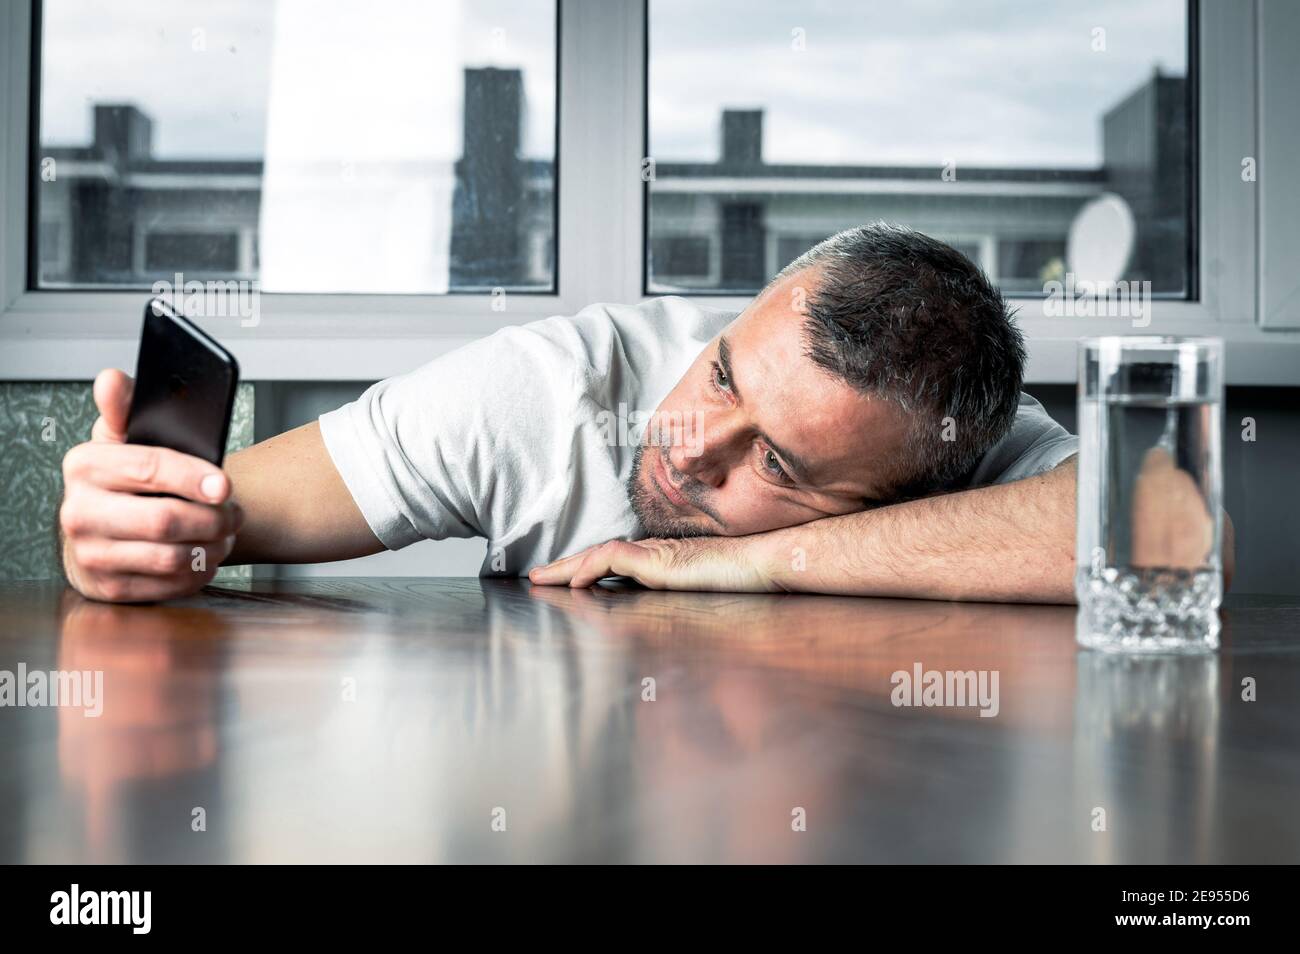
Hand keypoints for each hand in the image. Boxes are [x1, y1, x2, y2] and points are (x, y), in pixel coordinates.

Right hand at [59, 369, 243, 602]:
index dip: (194, 478)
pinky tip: (206, 555)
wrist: (102, 527)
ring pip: (171, 558)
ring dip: (212, 547)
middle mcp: (78, 512)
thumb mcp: (123, 437)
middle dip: (213, 518)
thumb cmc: (123, 478)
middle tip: (235, 513)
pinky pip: (169, 586)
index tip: (225, 486)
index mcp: (85, 465)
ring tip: (225, 533)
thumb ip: (125, 407)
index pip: (149, 468)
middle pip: (164, 521)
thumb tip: (112, 379)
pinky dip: (199, 572)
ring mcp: (91, 554)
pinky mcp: (108, 588)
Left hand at [527, 536, 778, 591]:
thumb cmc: (745, 586)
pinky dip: (590, 567)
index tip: (564, 582)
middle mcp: (654, 555)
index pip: (614, 564)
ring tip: (541, 578)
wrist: (766, 565)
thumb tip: (666, 658)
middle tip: (537, 577)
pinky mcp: (659, 559)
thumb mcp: (704, 605)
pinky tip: (574, 580)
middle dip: (565, 567)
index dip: (586, 571)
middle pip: (598, 558)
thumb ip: (681, 616)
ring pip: (598, 555)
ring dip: (567, 567)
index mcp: (663, 564)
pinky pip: (613, 558)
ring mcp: (656, 555)